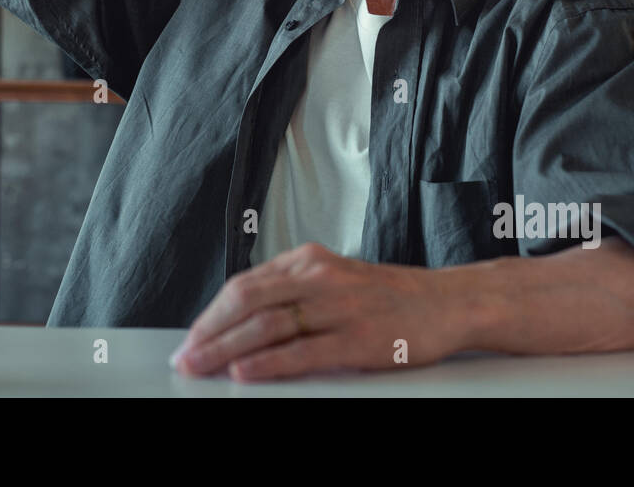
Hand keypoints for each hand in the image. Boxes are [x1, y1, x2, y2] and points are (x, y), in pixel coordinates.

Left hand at [170, 242, 458, 380]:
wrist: (447, 301)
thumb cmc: (389, 297)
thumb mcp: (335, 279)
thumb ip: (293, 293)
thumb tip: (242, 323)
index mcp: (309, 261)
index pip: (245, 285)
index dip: (212, 314)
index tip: (191, 338)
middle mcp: (320, 277)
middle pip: (248, 302)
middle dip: (210, 332)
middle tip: (186, 358)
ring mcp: (339, 307)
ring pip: (268, 325)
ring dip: (227, 349)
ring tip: (202, 367)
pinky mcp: (358, 338)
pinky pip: (303, 351)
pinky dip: (269, 362)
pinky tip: (245, 371)